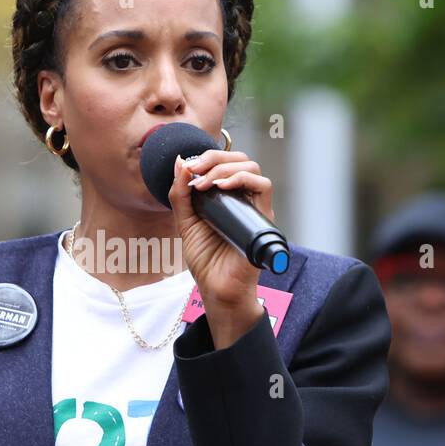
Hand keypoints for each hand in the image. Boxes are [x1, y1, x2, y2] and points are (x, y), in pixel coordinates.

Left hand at [167, 147, 274, 338]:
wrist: (217, 289)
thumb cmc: (206, 260)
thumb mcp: (185, 222)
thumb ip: (181, 194)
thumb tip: (181, 162)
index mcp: (228, 196)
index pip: (226, 162)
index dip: (207, 157)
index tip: (188, 168)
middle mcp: (244, 198)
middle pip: (240, 159)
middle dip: (214, 157)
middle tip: (195, 170)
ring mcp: (255, 207)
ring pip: (252, 167)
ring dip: (224, 168)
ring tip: (203, 183)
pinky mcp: (263, 218)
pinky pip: (263, 186)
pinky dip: (241, 179)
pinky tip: (221, 187)